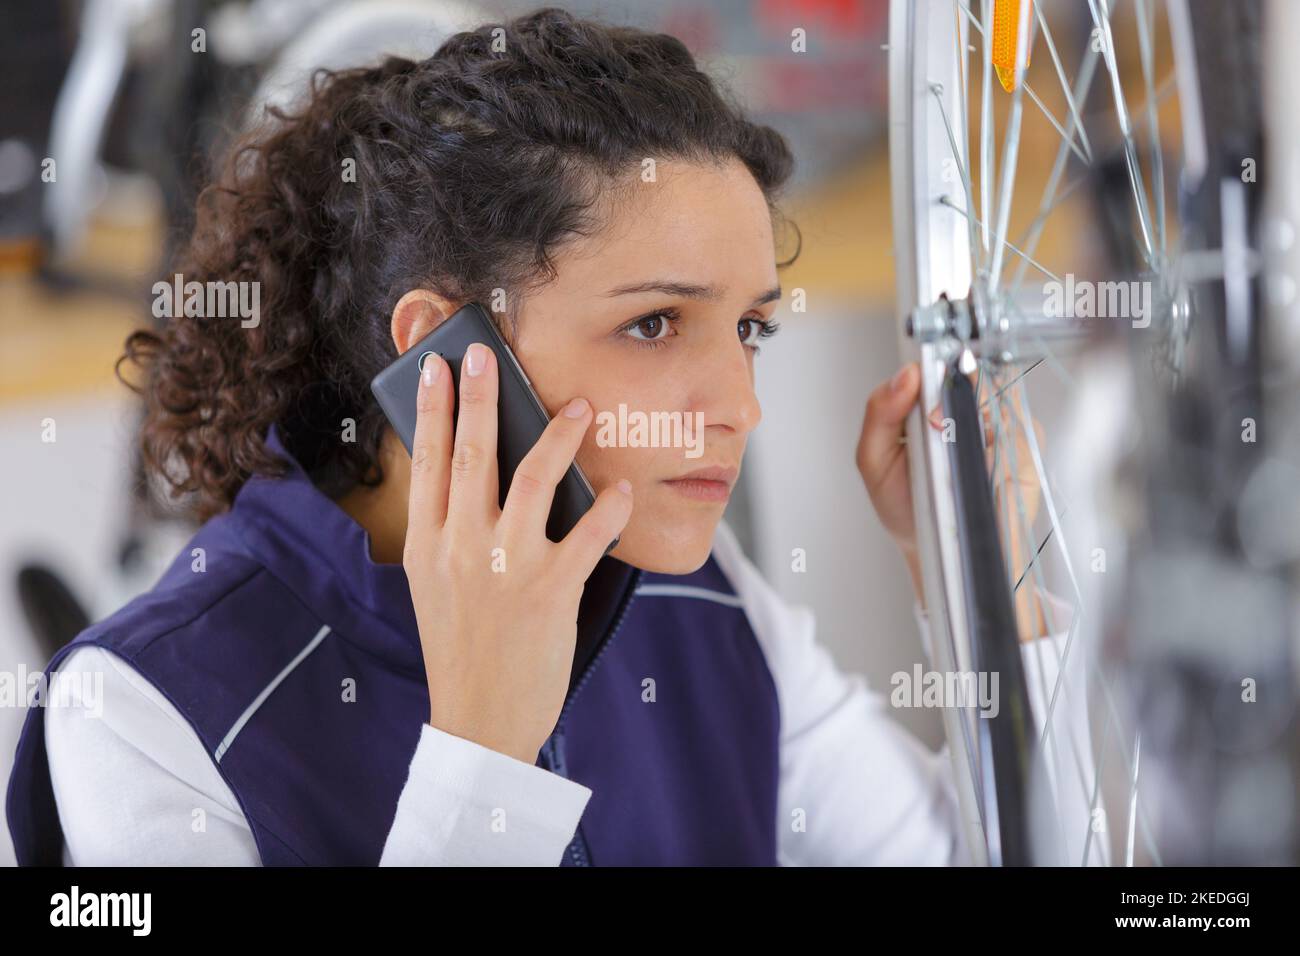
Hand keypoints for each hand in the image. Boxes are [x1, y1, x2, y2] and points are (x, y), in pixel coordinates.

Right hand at [404, 343, 633, 762]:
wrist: (480, 718)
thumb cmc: (461, 648)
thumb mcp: (434, 585)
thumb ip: (448, 532)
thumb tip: (471, 474)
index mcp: (429, 545)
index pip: (427, 461)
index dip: (435, 408)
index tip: (439, 366)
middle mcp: (463, 547)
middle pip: (473, 454)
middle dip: (482, 396)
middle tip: (488, 354)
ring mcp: (508, 565)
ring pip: (535, 477)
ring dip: (560, 435)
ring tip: (580, 407)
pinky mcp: (553, 588)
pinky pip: (589, 531)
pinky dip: (610, 506)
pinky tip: (622, 488)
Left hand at [857, 362, 1047, 640]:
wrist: (934, 552)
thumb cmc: (905, 505)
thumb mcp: (874, 460)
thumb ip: (880, 414)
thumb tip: (905, 375)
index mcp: (930, 403)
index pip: (941, 364)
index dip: (937, 372)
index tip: (924, 394)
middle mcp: (967, 411)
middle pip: (979, 376)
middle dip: (958, 398)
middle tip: (937, 426)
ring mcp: (999, 431)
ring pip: (1003, 404)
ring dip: (977, 428)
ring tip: (954, 461)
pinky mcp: (1023, 455)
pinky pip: (1024, 437)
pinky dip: (1001, 452)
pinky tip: (982, 474)